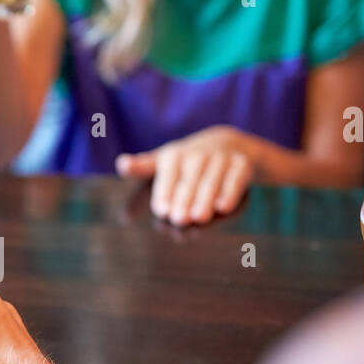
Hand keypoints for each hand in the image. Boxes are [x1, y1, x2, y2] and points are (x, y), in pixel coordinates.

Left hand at [116, 126, 256, 224]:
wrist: (228, 143)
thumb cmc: (186, 162)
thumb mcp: (163, 161)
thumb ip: (142, 168)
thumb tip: (122, 174)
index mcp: (175, 154)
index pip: (169, 173)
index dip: (165, 191)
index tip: (161, 210)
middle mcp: (198, 153)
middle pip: (191, 177)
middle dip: (184, 198)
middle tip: (178, 219)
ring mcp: (221, 158)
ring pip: (213, 179)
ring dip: (205, 198)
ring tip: (198, 218)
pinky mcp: (242, 165)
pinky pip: (236, 178)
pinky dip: (230, 192)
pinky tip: (223, 208)